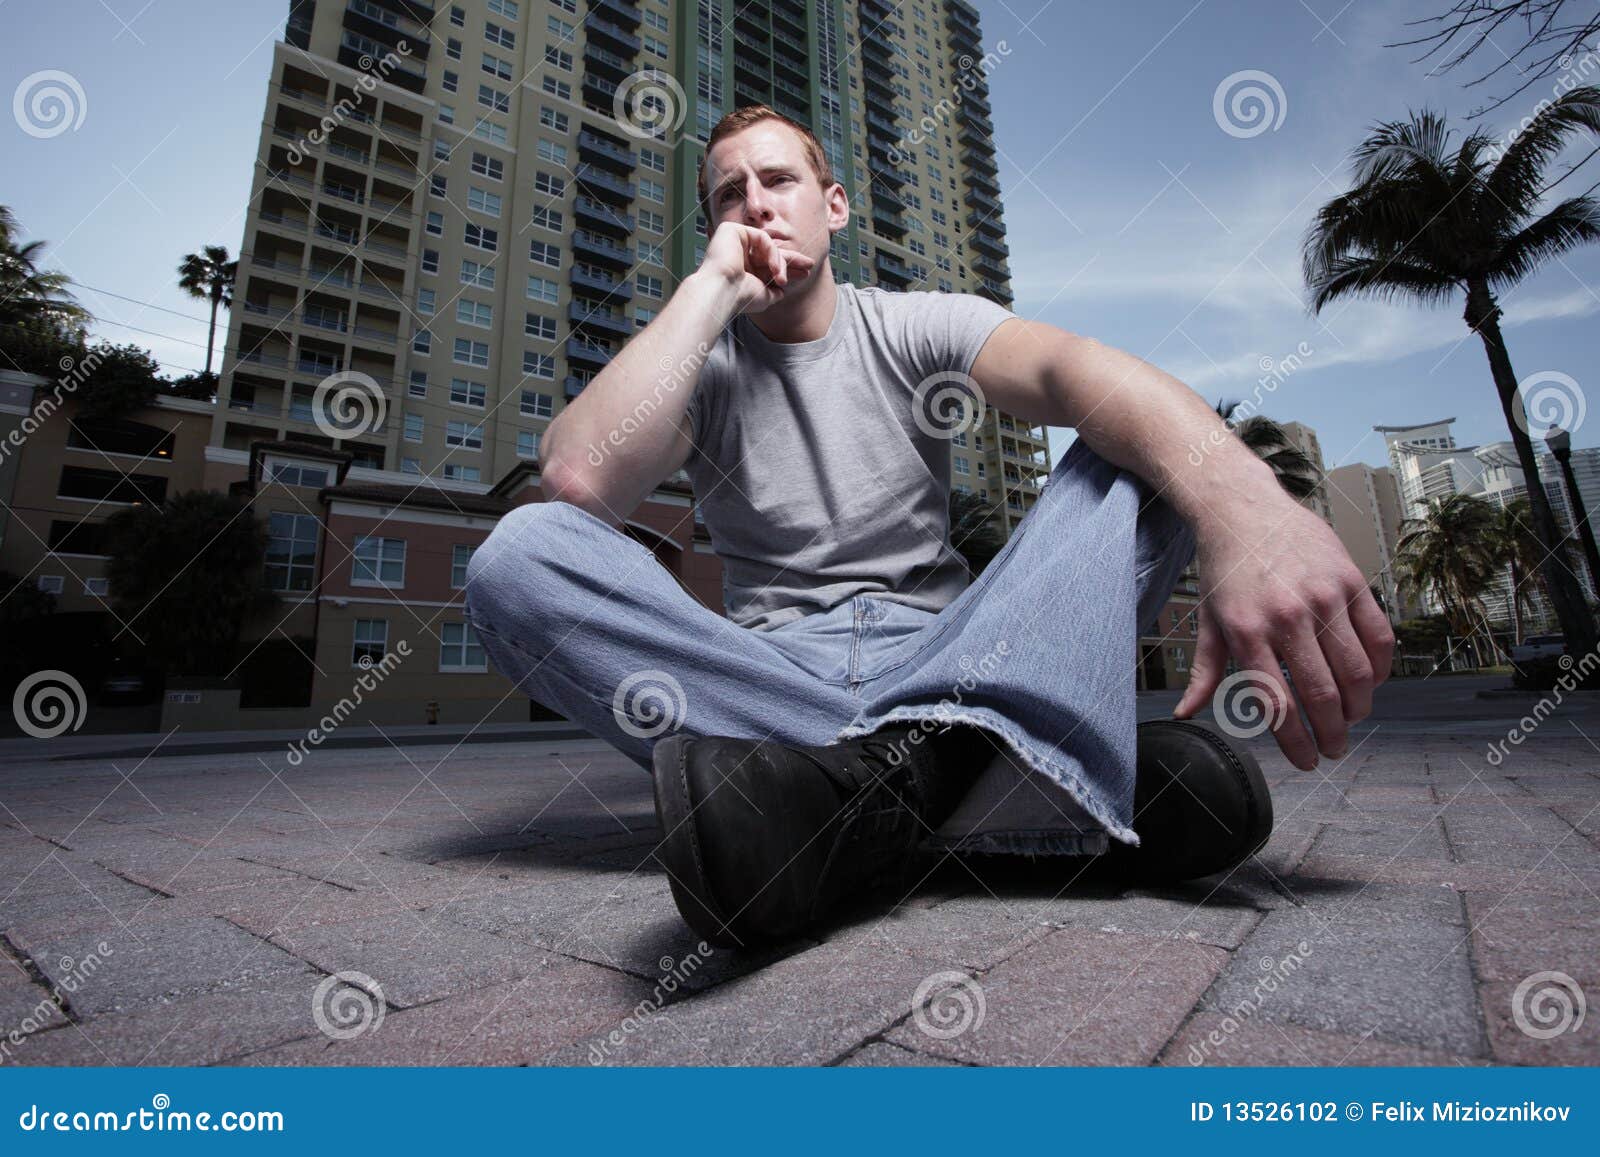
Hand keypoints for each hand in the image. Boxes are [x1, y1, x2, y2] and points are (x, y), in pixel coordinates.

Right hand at [698, 221, 816, 315]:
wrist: (723, 292)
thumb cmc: (740, 298)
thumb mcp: (764, 296)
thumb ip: (773, 291)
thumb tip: (782, 292)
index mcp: (742, 270)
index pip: (768, 264)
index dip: (788, 268)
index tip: (806, 273)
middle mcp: (737, 255)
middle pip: (771, 252)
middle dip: (792, 259)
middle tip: (810, 264)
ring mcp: (734, 242)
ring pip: (768, 246)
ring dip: (781, 262)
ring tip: (782, 278)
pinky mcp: (731, 230)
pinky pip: (762, 237)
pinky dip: (772, 252)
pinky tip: (775, 267)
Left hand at [1172, 497, 1394, 769]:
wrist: (1243, 507)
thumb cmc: (1225, 567)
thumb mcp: (1207, 620)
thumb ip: (1203, 672)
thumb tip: (1185, 714)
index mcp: (1248, 632)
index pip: (1278, 704)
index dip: (1297, 743)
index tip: (1308, 761)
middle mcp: (1288, 616)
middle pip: (1323, 695)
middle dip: (1333, 734)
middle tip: (1335, 749)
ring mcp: (1324, 597)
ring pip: (1358, 672)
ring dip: (1360, 706)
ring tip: (1352, 718)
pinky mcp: (1351, 580)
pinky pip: (1378, 637)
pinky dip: (1381, 668)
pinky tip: (1371, 681)